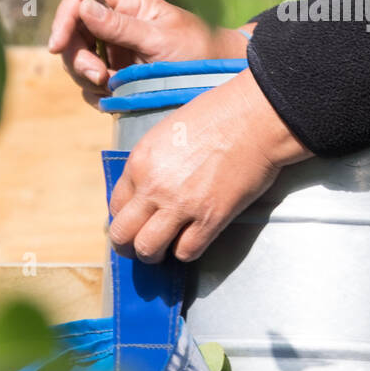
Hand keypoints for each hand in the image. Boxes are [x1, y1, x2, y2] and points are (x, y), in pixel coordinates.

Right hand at [47, 0, 250, 106]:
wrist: (222, 76)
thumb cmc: (199, 50)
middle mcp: (118, 24)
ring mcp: (117, 49)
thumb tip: (83, 7)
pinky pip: (92, 84)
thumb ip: (122, 26)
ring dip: (85, 77)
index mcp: (128, 4)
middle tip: (98, 76)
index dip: (64, 17)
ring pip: (79, 59)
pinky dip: (96, 94)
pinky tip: (113, 100)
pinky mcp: (120, 74)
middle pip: (74, 32)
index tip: (56, 45)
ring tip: (111, 87)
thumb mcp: (161, 39)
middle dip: (77, 56)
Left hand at [110, 69, 312, 262]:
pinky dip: (186, 252)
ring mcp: (181, 205)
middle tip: (141, 246)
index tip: (136, 222)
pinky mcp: (210, 219)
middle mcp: (153, 187)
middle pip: (122, 235)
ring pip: (149, 250)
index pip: (115, 207)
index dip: (125, 219)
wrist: (254, 119)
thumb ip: (152, 163)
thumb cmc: (217, 116)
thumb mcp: (167, 132)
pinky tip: (193, 239)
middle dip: (128, 245)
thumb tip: (148, 189)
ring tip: (165, 249)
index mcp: (140, 162)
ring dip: (154, 254)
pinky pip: (186, 252)